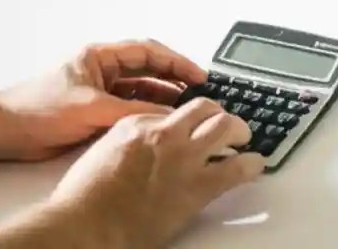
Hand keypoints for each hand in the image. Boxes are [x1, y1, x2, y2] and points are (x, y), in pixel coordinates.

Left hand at [0, 40, 206, 159]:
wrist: (7, 132)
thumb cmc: (37, 108)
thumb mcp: (91, 107)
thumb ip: (132, 111)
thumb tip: (167, 117)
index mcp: (101, 57)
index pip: (149, 52)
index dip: (177, 62)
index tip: (198, 75)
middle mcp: (104, 71)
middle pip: (150, 69)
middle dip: (176, 79)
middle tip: (200, 91)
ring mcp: (101, 91)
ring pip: (142, 91)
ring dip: (164, 98)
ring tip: (186, 108)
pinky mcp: (98, 112)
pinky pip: (131, 109)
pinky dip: (148, 114)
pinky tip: (162, 122)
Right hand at [48, 98, 264, 248]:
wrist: (83, 228)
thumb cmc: (82, 200)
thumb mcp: (103, 152)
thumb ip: (131, 141)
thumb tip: (151, 146)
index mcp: (137, 124)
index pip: (175, 111)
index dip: (189, 122)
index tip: (194, 129)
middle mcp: (164, 133)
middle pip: (206, 109)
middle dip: (219, 116)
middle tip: (227, 128)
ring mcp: (183, 157)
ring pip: (226, 127)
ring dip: (239, 132)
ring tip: (243, 141)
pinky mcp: (197, 185)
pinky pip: (238, 167)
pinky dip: (252, 165)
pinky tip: (254, 166)